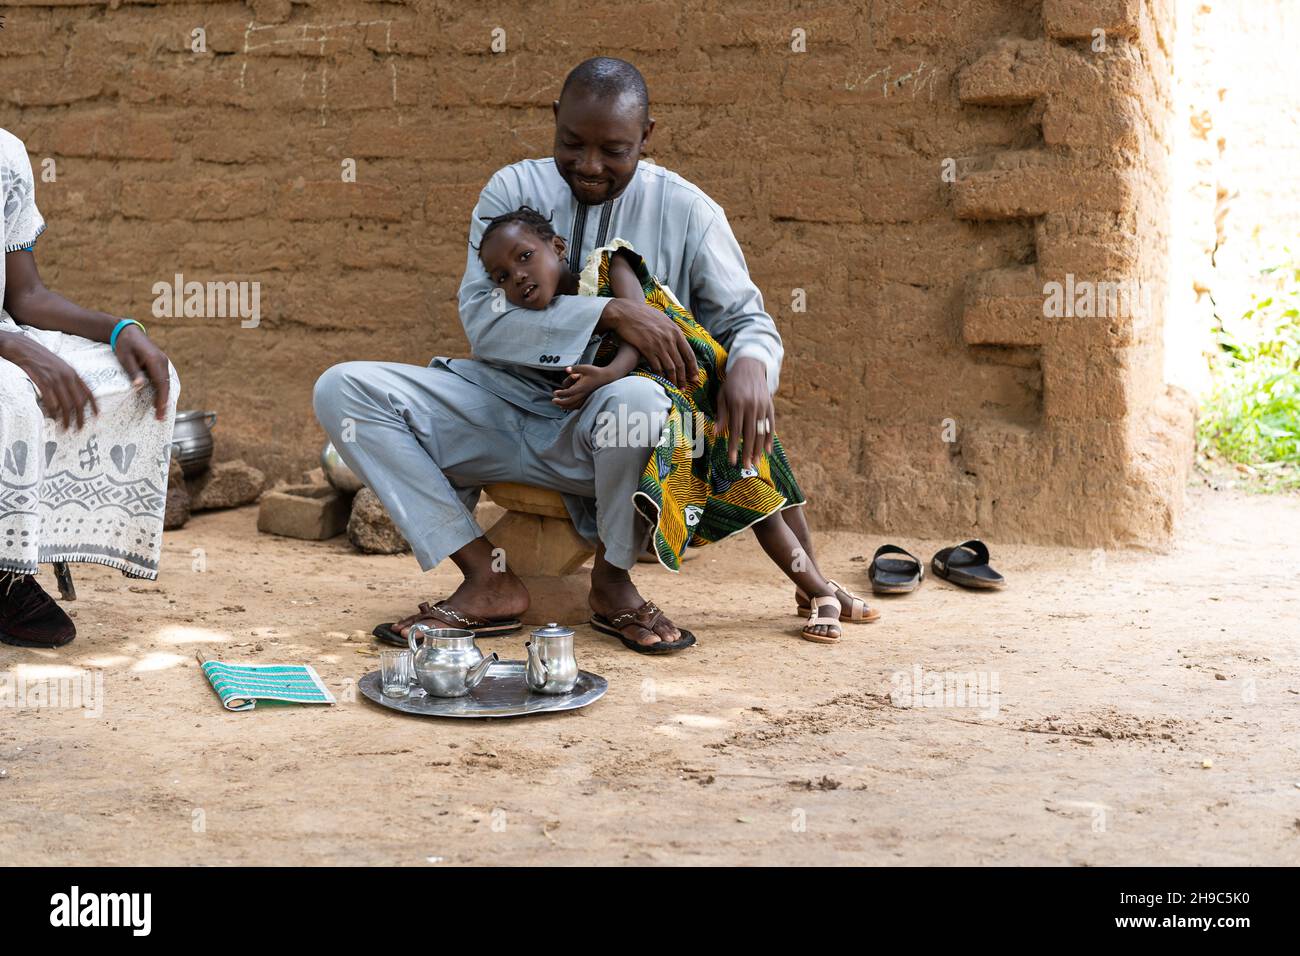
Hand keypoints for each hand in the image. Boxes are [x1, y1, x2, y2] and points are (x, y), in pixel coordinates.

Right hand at [2, 333, 98, 430]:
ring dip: (66, 419)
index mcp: (74, 373)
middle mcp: (67, 377)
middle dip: (80, 418)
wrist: (26, 349)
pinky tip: (52, 417)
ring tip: (65, 428)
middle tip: (79, 428)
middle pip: (78, 402)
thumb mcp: (61, 366)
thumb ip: (69, 379)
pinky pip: (51, 402)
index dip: (94, 405)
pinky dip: (53, 412)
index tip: (97, 416)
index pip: (88, 392)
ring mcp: (55, 379)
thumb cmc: (43, 358)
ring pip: (65, 405)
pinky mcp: (43, 382)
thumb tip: (74, 396)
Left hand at [113, 324, 172, 420]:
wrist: (128, 331)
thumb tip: (139, 385)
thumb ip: (133, 371)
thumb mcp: (125, 358)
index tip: (159, 411)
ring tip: (160, 412)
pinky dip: (162, 390)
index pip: (161, 383)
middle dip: (164, 402)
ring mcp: (163, 362)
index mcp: (154, 360)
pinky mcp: (161, 363)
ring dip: (164, 397)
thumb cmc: (124, 345)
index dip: (161, 399)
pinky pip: (163, 379)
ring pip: (166, 383)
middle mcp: (162, 361)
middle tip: (160, 417)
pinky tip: (158, 400)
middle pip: (166, 385)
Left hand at [552, 364, 611, 409]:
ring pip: (574, 406)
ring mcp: (586, 398)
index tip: (555, 392)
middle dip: (561, 402)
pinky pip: (579, 406)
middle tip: (553, 400)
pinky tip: (568, 406)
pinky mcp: (589, 400)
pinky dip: (572, 407)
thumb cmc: (596, 372)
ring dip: (565, 406)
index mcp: (582, 387)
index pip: (569, 392)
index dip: (561, 393)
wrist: (607, 378)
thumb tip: (566, 369)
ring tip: (559, 404)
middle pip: (570, 402)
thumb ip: (575, 368)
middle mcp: (584, 394)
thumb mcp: (585, 367)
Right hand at [602, 298, 697, 388]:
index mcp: (676, 332)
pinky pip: (656, 367)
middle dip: (684, 378)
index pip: (689, 354)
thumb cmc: (643, 314)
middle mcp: (670, 339)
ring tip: (674, 387)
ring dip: (673, 380)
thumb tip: (679, 340)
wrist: (626, 311)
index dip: (693, 368)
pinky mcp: (647, 349)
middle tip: (684, 388)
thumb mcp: (663, 319)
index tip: (695, 378)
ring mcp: (659, 344)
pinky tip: (660, 379)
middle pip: (681, 364)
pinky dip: (659, 375)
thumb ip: (672, 331)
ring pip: (670, 368)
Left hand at [715, 356, 773, 470]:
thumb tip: (716, 433)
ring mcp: (762, 406)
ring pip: (761, 431)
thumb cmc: (732, 383)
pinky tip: (767, 450)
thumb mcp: (722, 396)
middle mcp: (751, 406)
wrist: (750, 367)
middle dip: (747, 452)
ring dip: (758, 449)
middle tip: (746, 466)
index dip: (733, 447)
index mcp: (737, 403)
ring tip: (756, 462)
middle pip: (750, 434)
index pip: (735, 430)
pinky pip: (771, 425)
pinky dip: (769, 438)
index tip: (732, 460)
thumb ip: (721, 415)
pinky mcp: (770, 406)